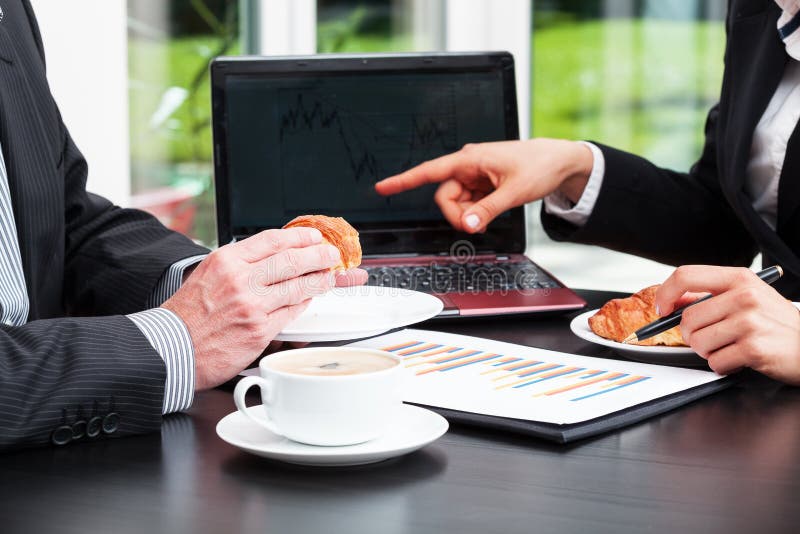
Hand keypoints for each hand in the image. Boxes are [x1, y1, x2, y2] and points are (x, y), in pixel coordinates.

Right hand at [162, 228, 367, 389]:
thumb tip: (273, 258)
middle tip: (331, 255)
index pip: (274, 240)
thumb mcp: (208, 274)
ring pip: (298, 286)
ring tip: (330, 276)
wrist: (170, 348)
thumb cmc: (187, 315)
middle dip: (320, 255)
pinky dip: (305, 303)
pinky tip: (310, 298)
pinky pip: (292, 312)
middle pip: (292, 260)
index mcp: (227, 260)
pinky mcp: (259, 330)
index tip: (314, 237)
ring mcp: (252, 305)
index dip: (301, 237)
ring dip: (320, 280)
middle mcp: (240, 279)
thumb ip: (240, 265)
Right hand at [374, 139, 592, 232]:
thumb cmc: (539, 166)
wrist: (561, 162)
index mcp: (470, 159)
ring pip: (456, 202)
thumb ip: (488, 210)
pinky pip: (469, 203)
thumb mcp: (514, 192)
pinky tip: (490, 211)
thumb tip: (467, 225)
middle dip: (456, 214)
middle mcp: (468, 165)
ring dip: (468, 215)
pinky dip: (476, 212)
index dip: (404, 181)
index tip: (383, 187)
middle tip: (475, 225)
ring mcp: (475, 175)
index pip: (430, 171)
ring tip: (489, 216)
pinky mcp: (483, 184)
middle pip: (444, 196)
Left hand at [655, 265, 799, 384]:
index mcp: (739, 278)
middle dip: (692, 335)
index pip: (686, 276)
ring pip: (698, 342)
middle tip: (713, 338)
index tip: (663, 309)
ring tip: (731, 347)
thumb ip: (713, 295)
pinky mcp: (753, 348)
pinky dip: (723, 366)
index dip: (666, 294)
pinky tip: (741, 358)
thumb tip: (675, 300)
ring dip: (708, 352)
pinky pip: (715, 362)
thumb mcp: (750, 296)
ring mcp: (749, 322)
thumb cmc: (779, 323)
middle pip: (687, 318)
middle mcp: (744, 296)